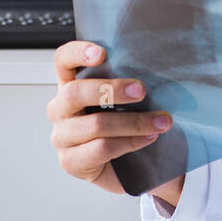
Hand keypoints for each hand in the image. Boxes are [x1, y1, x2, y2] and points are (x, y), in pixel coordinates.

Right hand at [47, 39, 180, 198]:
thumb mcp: (123, 100)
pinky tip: (148, 138)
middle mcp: (60, 109)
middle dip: (112, 89)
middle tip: (141, 90)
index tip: (102, 53)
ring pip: (96, 124)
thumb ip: (126, 84)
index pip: (63, 61)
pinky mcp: (71, 162)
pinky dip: (130, 142)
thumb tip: (158, 71)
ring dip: (133, 122)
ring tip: (161, 122)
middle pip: (75, 93)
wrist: (125, 167)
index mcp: (69, 85)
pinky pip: (101, 149)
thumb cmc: (123, 126)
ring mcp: (62, 137)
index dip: (78, 53)